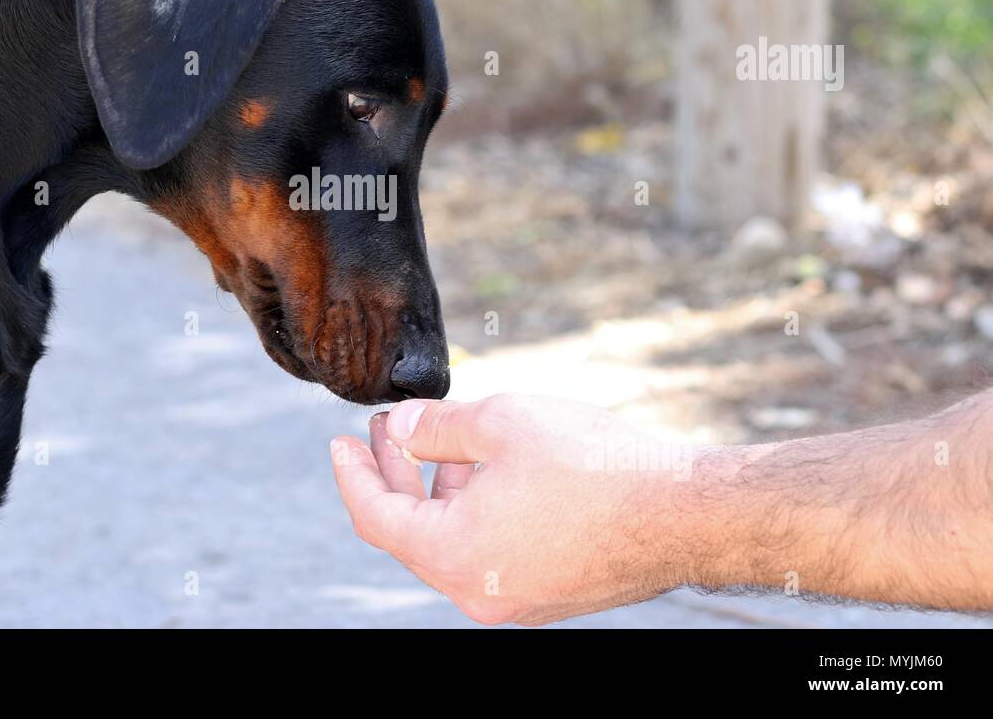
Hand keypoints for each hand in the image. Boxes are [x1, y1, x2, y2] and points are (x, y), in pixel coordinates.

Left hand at [330, 394, 687, 624]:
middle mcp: (479, 593)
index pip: (376, 518)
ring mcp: (517, 601)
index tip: (340, 440)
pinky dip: (474, 514)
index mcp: (455, 556)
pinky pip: (491, 554)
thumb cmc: (593, 464)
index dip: (353, 474)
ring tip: (437, 441)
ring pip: (454, 544)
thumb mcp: (499, 422)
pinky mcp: (550, 593)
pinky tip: (486, 473)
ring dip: (437, 493)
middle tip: (385, 430)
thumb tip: (400, 428)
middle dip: (394, 476)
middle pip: (412, 534)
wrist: (684, 513)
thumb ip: (435, 426)